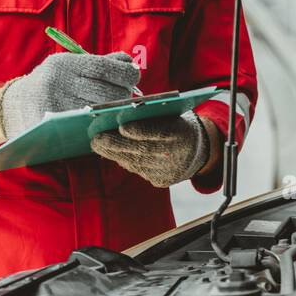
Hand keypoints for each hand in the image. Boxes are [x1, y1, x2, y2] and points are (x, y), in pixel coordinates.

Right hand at [0, 51, 139, 139]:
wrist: (12, 106)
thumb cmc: (50, 83)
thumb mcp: (69, 65)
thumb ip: (99, 62)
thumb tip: (129, 61)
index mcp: (64, 64)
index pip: (103, 67)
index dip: (125, 72)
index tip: (134, 76)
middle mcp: (57, 84)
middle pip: (105, 92)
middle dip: (123, 95)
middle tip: (129, 97)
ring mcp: (54, 107)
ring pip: (98, 111)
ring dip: (115, 110)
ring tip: (120, 108)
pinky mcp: (52, 127)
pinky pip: (84, 127)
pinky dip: (100, 124)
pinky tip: (106, 121)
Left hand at [90, 110, 209, 187]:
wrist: (199, 151)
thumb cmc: (178, 126)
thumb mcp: (172, 116)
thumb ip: (151, 116)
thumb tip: (121, 115)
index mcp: (181, 133)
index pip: (159, 133)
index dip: (140, 131)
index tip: (122, 126)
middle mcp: (176, 155)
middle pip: (142, 150)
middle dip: (116, 144)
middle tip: (96, 139)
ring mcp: (169, 171)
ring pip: (136, 162)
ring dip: (115, 153)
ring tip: (98, 144)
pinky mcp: (162, 181)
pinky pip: (139, 170)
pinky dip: (125, 161)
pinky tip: (113, 153)